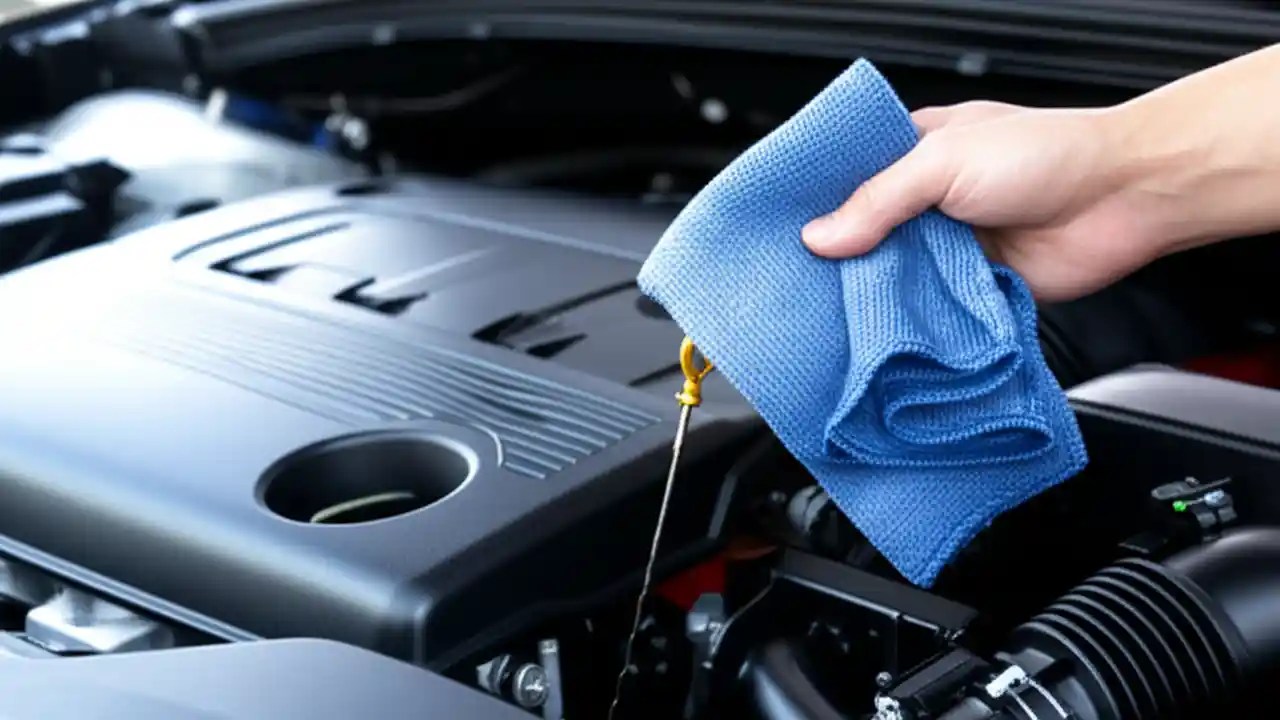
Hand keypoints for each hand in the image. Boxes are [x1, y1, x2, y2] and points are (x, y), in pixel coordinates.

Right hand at [800, 100, 1170, 301]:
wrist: (1126, 197)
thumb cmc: (1048, 155)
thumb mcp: (944, 162)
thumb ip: (878, 201)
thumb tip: (819, 237)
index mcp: (915, 154)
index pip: (849, 181)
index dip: (816, 208)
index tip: (781, 236)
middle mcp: (929, 202)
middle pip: (866, 238)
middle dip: (840, 262)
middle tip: (798, 287)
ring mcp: (951, 247)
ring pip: (896, 279)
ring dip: (877, 296)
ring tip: (832, 318)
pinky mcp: (974, 289)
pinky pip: (932, 312)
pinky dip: (914, 324)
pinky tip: (885, 335)